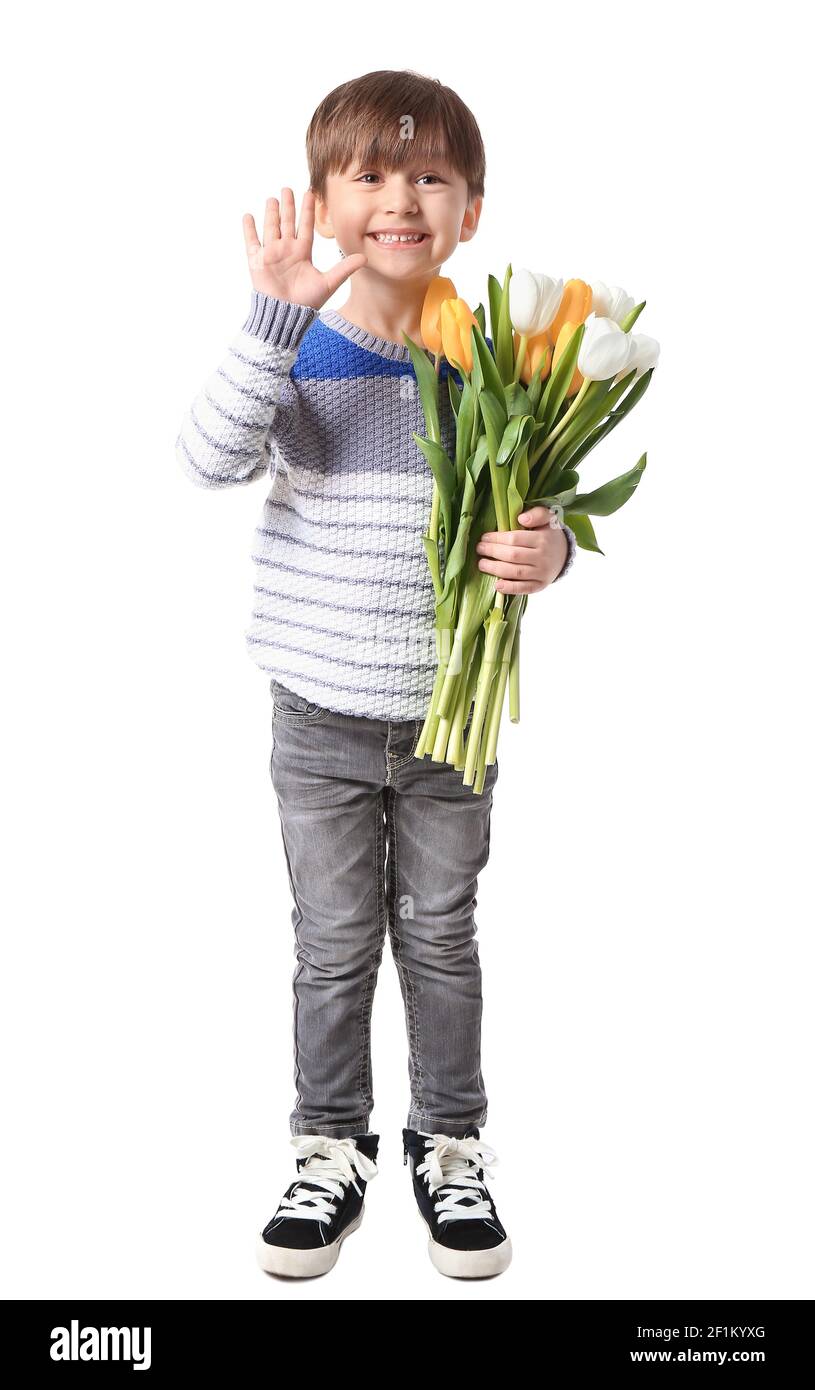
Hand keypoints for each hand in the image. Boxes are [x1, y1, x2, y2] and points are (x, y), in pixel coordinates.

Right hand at [242, 188, 367, 310]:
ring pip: (271, 228)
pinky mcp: (258, 261)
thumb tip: (365, 258)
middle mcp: (287, 250)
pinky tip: (248, 216)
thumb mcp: (328, 282)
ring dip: (272, 213)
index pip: (305, 226)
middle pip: (287, 223)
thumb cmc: (306, 302)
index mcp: (302, 253)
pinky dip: (249, 229)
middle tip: (288, 189)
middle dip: (288, 206)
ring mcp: (272, 254)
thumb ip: (345, 268)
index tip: (310, 193)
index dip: (308, 211)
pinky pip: (252, 242)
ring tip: (273, 199)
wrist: (286, 315)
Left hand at [475, 506, 567, 593]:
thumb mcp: (548, 518)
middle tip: (480, 549)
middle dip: (493, 552)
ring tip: (482, 564)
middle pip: (512, 556)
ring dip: (495, 569)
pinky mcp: (540, 585)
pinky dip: (510, 588)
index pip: (515, 539)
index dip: (497, 539)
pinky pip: (524, 588)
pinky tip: (497, 585)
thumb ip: (537, 514)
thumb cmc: (549, 534)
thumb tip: (521, 518)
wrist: (565, 554)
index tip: (484, 537)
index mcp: (542, 539)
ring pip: (515, 572)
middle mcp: (542, 557)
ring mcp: (541, 573)